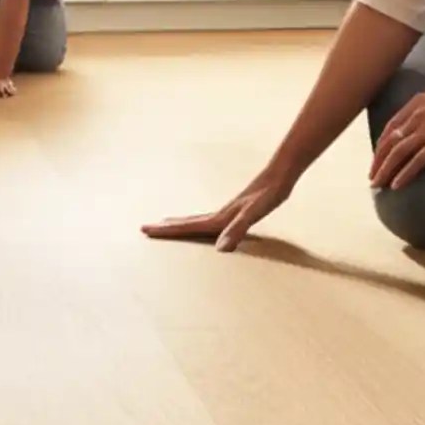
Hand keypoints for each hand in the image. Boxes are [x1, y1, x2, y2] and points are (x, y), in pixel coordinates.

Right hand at [141, 170, 294, 251]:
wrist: (280, 175)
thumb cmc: (269, 195)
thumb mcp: (254, 213)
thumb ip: (237, 229)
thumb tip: (220, 249)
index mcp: (220, 218)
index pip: (188, 226)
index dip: (166, 230)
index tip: (145, 229)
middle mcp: (219, 214)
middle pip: (187, 222)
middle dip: (166, 227)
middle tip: (145, 228)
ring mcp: (227, 212)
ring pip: (196, 220)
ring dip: (179, 224)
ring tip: (166, 224)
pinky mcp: (236, 211)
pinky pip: (210, 221)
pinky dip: (199, 223)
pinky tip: (205, 225)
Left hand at [370, 84, 424, 189]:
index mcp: (419, 102)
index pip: (391, 127)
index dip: (381, 145)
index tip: (376, 159)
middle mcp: (419, 113)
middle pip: (390, 141)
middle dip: (378, 161)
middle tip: (372, 178)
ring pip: (398, 153)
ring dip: (385, 171)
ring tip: (378, 185)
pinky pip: (417, 161)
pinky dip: (404, 174)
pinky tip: (397, 186)